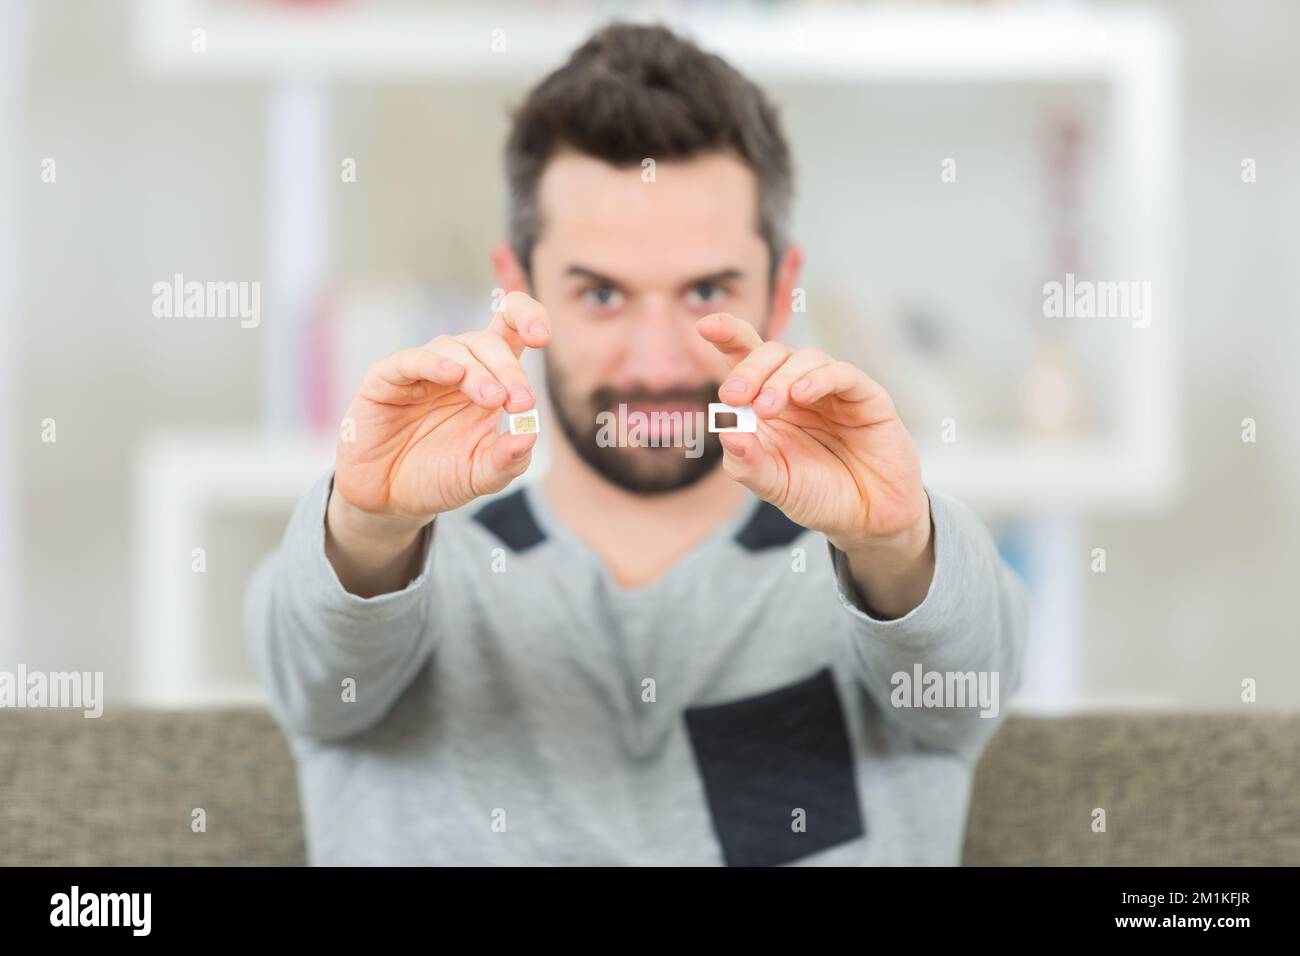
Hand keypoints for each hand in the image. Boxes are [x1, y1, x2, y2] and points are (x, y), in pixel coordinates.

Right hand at [332, 291, 549, 536]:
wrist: (390, 500)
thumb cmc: (438, 477)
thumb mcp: (481, 476)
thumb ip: (508, 459)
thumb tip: (530, 434)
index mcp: (488, 380)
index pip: (510, 331)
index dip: (528, 318)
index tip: (542, 337)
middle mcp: (457, 368)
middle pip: (488, 341)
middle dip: (509, 368)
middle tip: (520, 402)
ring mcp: (421, 371)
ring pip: (454, 348)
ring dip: (478, 371)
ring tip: (493, 400)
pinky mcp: (386, 380)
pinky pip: (410, 360)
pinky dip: (433, 362)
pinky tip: (451, 374)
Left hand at [696, 312, 933, 614]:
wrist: (867, 518)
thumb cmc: (817, 495)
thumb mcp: (773, 485)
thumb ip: (747, 462)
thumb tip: (725, 432)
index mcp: (768, 403)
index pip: (746, 358)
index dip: (729, 335)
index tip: (705, 326)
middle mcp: (798, 389)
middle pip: (771, 353)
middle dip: (749, 368)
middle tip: (735, 396)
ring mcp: (833, 391)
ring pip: (805, 358)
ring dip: (781, 378)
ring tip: (768, 408)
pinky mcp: (867, 398)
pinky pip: (842, 374)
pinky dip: (819, 379)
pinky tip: (801, 395)